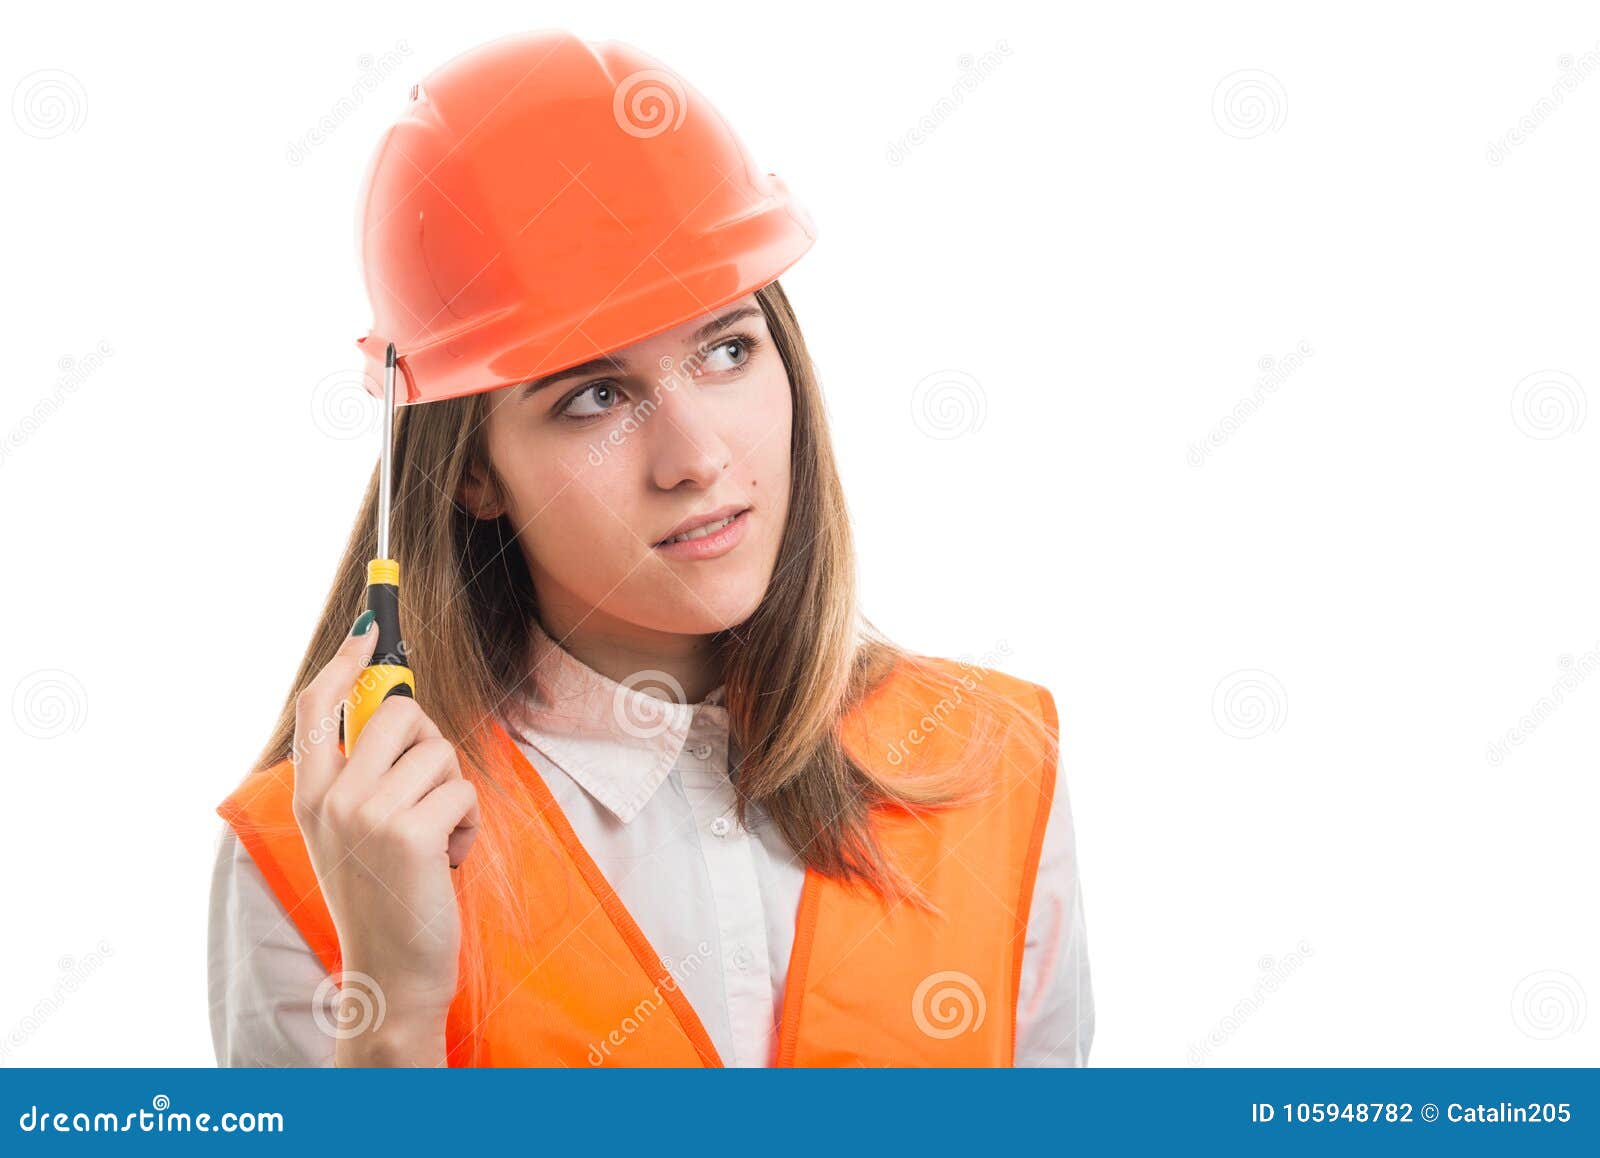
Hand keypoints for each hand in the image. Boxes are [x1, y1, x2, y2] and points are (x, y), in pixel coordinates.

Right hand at [289, 613, 479, 1064]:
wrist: (390, 972)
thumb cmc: (382, 896)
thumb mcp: (347, 831)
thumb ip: (359, 773)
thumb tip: (395, 703)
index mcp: (309, 794)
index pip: (317, 705)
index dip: (346, 660)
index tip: (371, 629)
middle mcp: (331, 798)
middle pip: (400, 711)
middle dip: (430, 744)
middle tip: (426, 793)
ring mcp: (368, 814)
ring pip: (440, 751)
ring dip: (453, 792)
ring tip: (435, 838)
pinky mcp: (411, 833)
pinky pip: (464, 791)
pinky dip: (469, 823)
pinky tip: (448, 859)